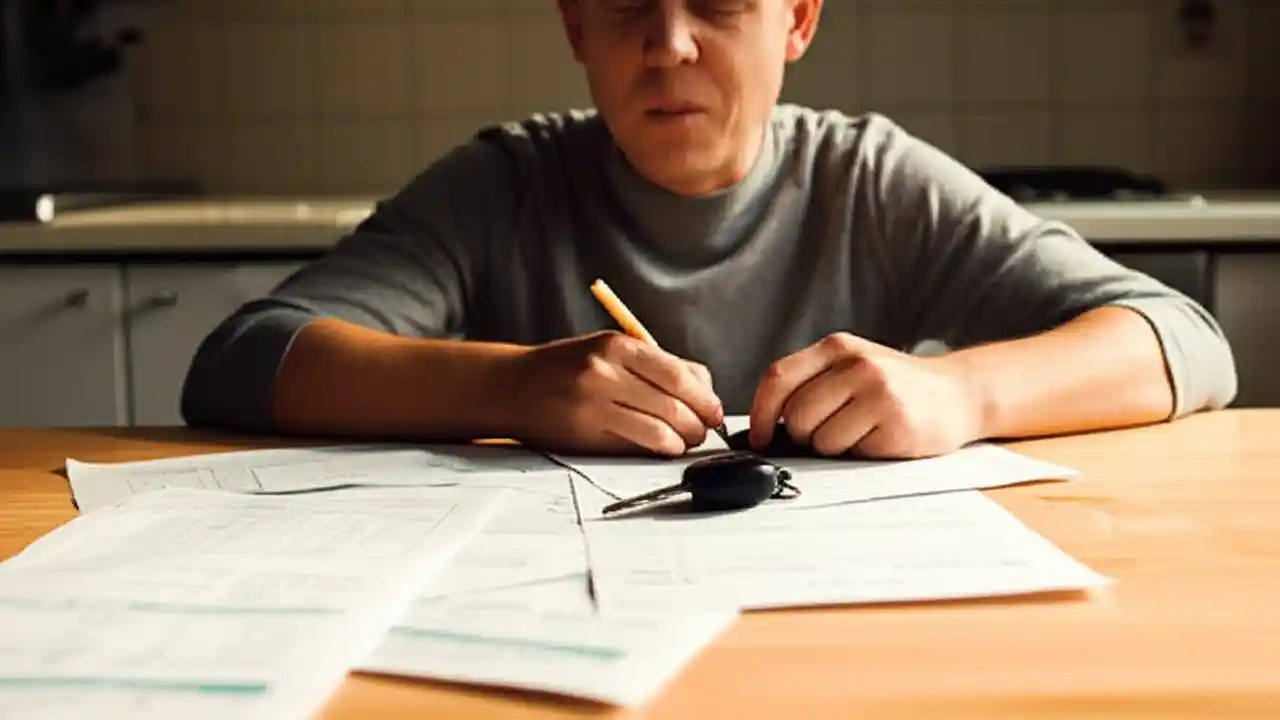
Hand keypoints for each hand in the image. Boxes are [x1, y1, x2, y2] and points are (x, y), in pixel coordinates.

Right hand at [511, 331, 723, 455]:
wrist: (512, 386)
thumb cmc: (564, 369)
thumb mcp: (606, 352)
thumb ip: (652, 365)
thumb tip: (703, 387)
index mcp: (617, 345)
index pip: (679, 372)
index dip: (705, 396)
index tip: (714, 410)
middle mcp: (607, 369)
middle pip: (676, 400)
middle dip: (700, 421)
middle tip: (704, 430)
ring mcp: (596, 400)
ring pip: (663, 423)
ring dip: (685, 437)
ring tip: (687, 440)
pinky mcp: (588, 428)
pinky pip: (641, 440)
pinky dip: (663, 445)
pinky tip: (667, 446)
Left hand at [748, 333, 982, 458]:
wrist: (958, 394)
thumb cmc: (895, 388)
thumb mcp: (851, 369)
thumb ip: (812, 384)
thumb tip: (765, 427)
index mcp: (836, 346)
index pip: (778, 377)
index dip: (761, 413)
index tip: (760, 438)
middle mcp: (855, 362)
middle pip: (796, 414)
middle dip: (804, 436)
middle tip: (831, 432)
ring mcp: (877, 389)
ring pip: (820, 438)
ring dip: (833, 446)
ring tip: (862, 430)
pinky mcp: (895, 419)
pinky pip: (850, 450)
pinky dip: (859, 452)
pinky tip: (881, 436)